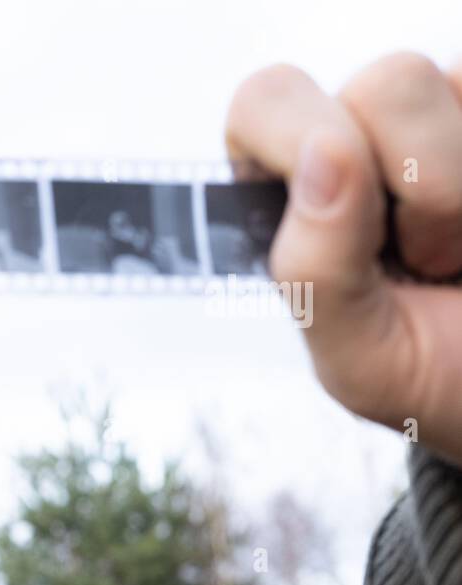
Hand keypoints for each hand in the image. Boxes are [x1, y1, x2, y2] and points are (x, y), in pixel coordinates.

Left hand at [226, 52, 461, 466]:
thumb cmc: (433, 377)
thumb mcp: (359, 359)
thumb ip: (316, 271)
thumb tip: (325, 153)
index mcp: (296, 197)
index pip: (266, 104)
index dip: (297, 131)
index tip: (342, 196)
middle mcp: (368, 142)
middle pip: (381, 83)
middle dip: (408, 175)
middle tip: (420, 256)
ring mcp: (445, 123)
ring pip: (442, 83)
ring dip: (454, 192)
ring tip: (456, 254)